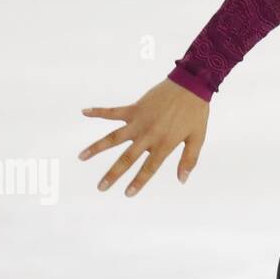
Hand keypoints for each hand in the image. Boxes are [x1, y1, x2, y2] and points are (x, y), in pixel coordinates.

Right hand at [79, 78, 208, 195]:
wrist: (190, 84)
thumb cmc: (196, 113)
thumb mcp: (198, 138)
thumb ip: (189, 160)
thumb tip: (182, 180)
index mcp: (164, 144)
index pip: (149, 168)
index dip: (138, 182)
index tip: (127, 194)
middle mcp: (148, 135)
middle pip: (127, 158)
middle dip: (113, 174)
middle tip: (101, 187)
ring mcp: (138, 121)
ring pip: (113, 137)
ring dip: (97, 147)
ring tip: (81, 157)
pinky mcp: (134, 108)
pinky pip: (113, 112)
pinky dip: (98, 112)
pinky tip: (84, 112)